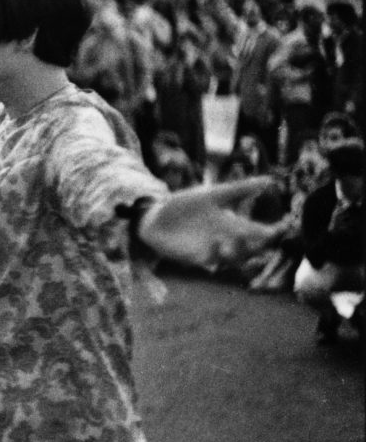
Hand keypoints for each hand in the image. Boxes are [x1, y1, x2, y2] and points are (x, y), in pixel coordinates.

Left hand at [137, 176, 284, 271]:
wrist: (154, 215)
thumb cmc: (184, 205)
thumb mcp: (212, 195)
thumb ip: (239, 190)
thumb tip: (269, 180)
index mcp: (231, 224)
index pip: (258, 231)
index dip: (273, 230)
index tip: (286, 225)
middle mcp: (226, 240)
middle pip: (249, 249)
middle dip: (260, 245)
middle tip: (267, 237)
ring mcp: (211, 251)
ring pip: (232, 258)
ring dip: (239, 251)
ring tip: (241, 239)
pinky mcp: (194, 258)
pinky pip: (210, 261)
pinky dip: (215, 253)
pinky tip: (218, 243)